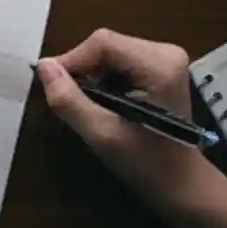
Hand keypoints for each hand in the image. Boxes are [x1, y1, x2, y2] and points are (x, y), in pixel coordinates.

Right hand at [35, 29, 215, 215]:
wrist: (183, 183)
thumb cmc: (147, 163)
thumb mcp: (102, 135)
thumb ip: (70, 100)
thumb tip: (43, 66)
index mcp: (159, 65)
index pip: (101, 44)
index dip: (70, 61)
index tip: (52, 87)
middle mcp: (165, 53)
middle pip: (105, 45)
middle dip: (82, 70)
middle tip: (70, 101)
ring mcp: (165, 59)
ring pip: (108, 52)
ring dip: (91, 76)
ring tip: (87, 105)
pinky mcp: (160, 67)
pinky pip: (118, 61)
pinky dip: (102, 78)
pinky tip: (104, 103)